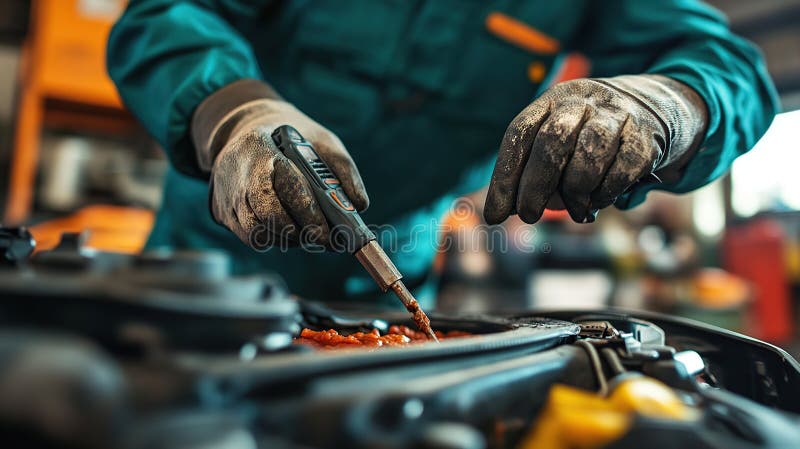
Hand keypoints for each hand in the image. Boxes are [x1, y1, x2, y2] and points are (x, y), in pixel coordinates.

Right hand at [193, 82, 367, 248]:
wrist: (242, 131)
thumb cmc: (289, 138)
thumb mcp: (320, 140)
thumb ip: (342, 169)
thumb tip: (359, 205)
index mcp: (260, 146)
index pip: (284, 185)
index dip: (307, 212)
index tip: (328, 231)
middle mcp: (238, 173)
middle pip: (268, 215)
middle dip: (301, 233)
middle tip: (325, 239)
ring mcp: (228, 195)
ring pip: (259, 233)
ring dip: (289, 238)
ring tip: (310, 232)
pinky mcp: (223, 213)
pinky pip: (251, 237)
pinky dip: (275, 239)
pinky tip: (290, 229)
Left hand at [484, 75, 706, 223]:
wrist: (655, 108)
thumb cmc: (588, 135)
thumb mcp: (557, 139)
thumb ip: (529, 171)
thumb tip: (498, 212)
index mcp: (552, 100)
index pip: (519, 134)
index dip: (503, 176)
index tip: (494, 213)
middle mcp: (583, 101)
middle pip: (552, 142)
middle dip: (534, 186)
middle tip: (528, 216)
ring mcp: (617, 116)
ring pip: (588, 156)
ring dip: (574, 193)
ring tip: (573, 211)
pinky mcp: (645, 137)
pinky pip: (621, 171)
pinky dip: (604, 194)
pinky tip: (597, 202)